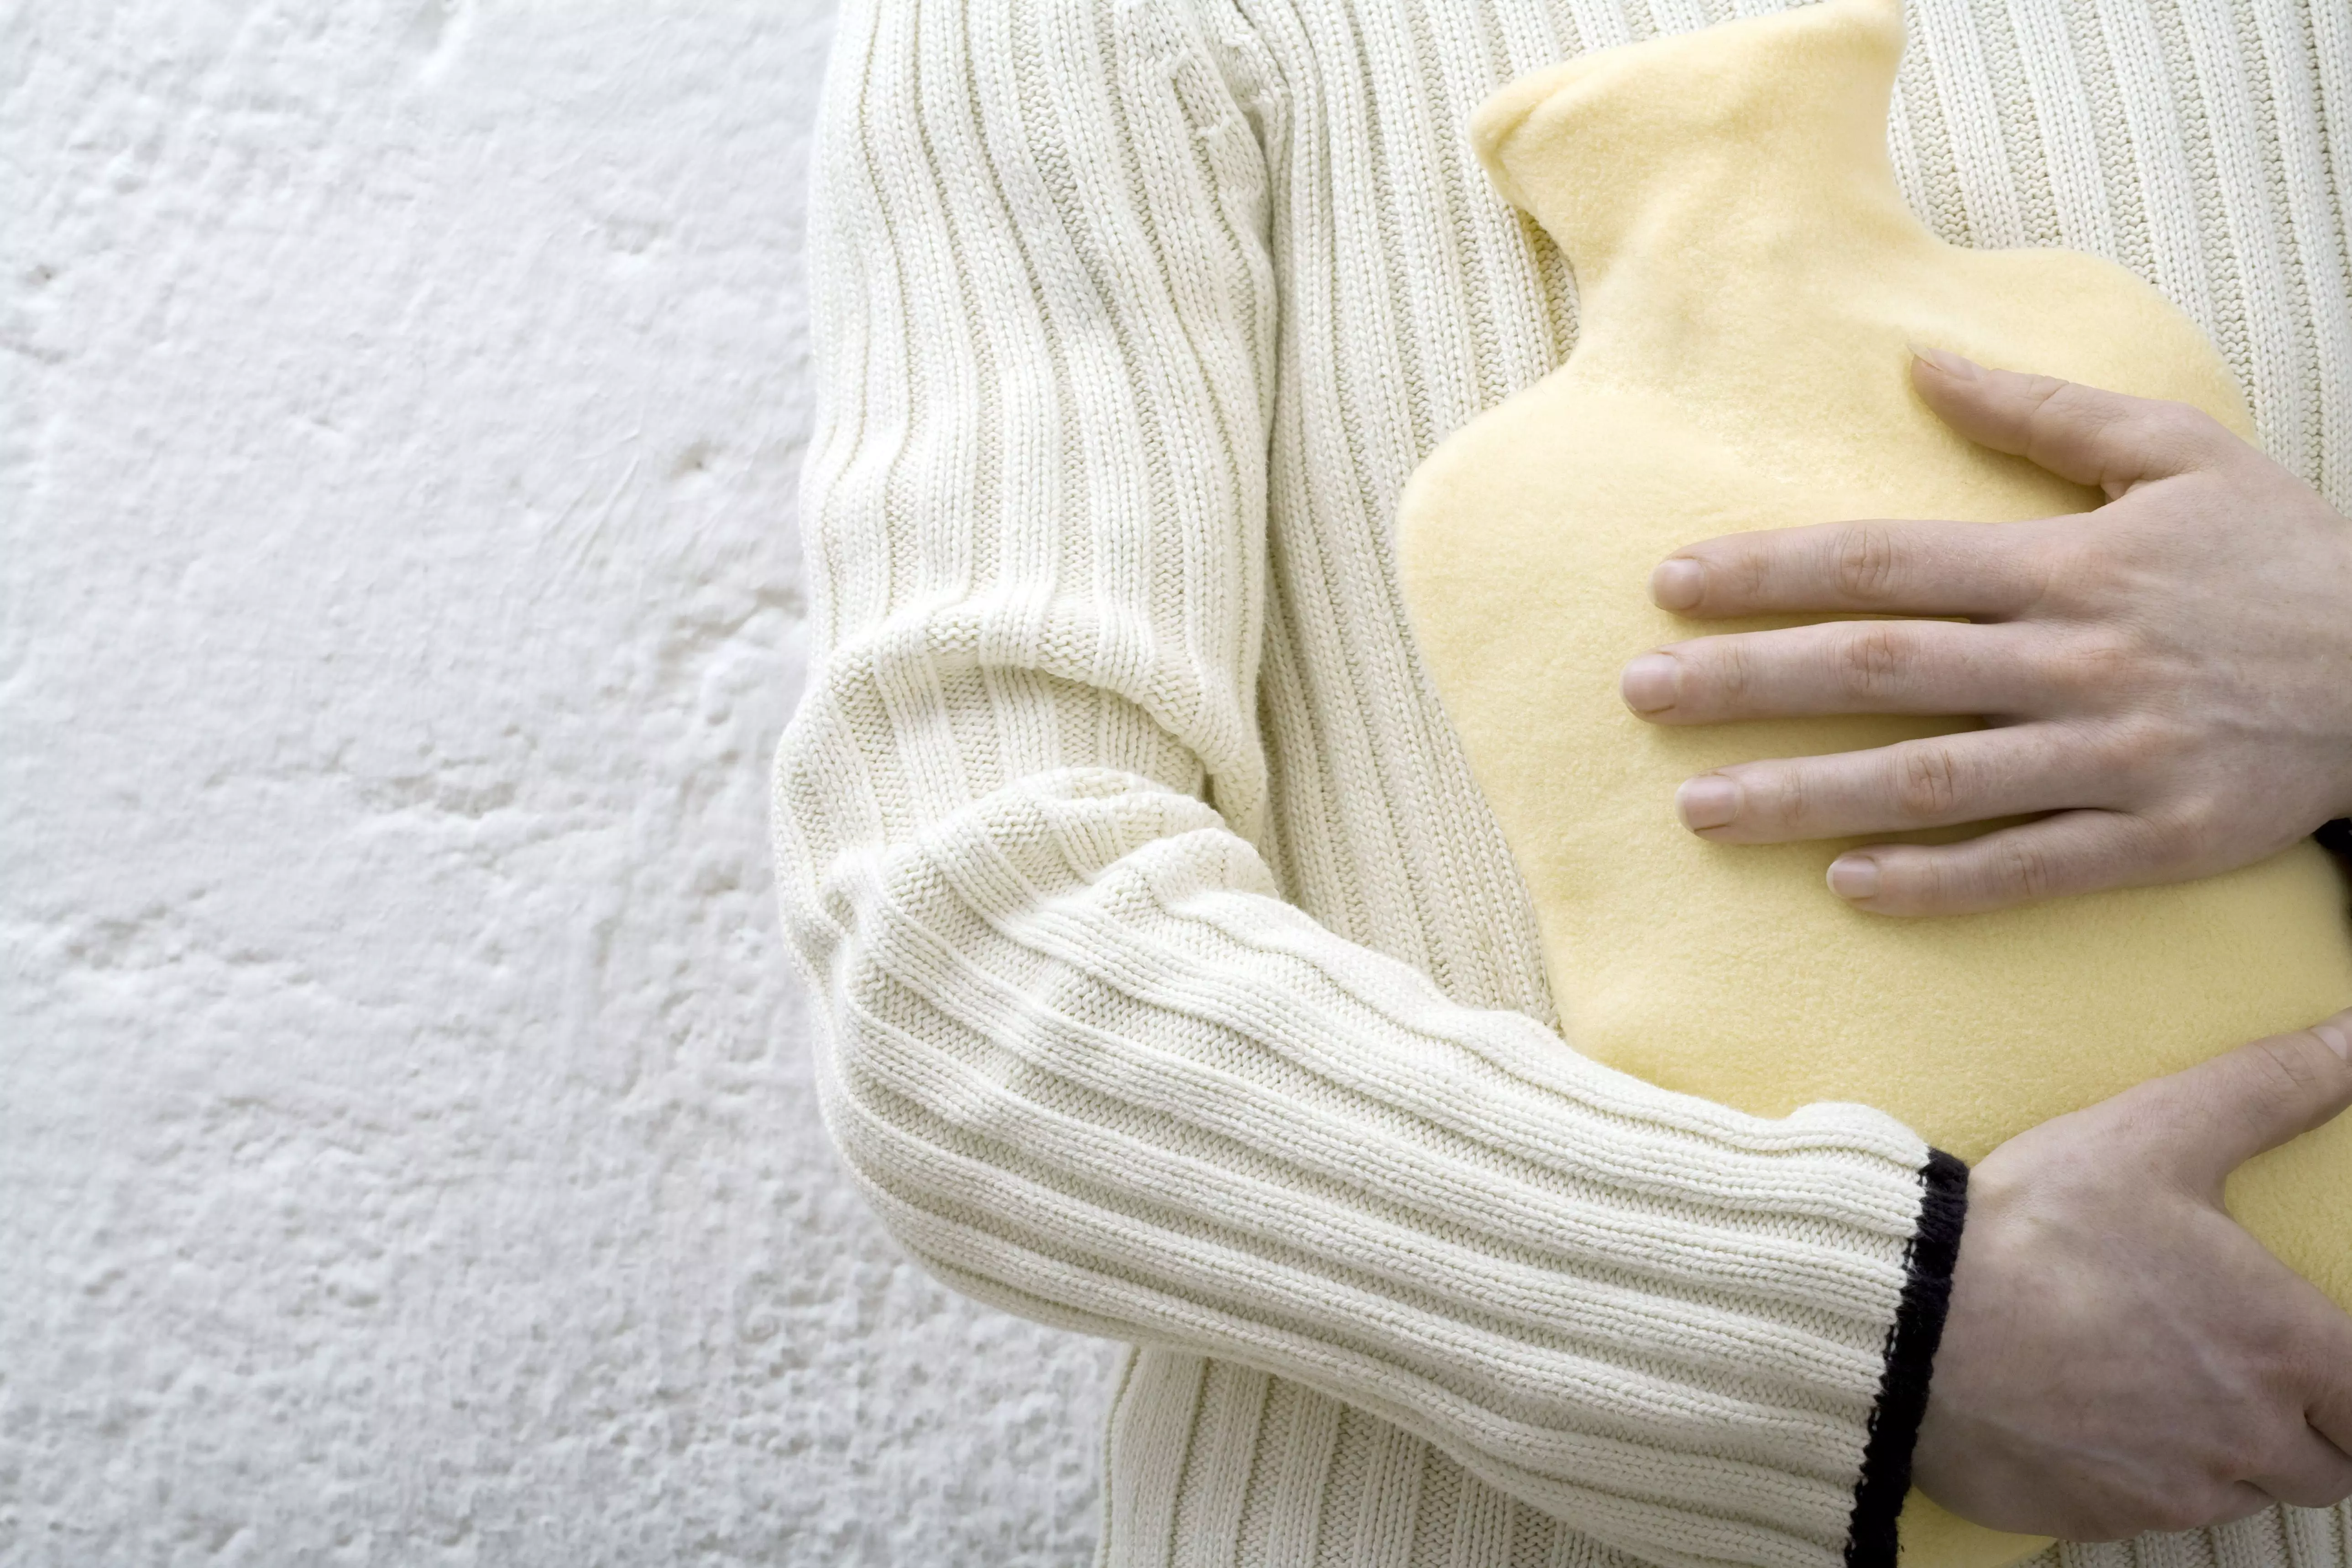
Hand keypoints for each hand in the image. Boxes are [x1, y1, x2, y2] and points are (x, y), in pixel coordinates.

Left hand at [1618, 350, 2351, 915]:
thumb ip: (2042, 412)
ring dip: (1805, 795)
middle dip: (1747, 682)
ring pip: (1931, 780)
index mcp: (2067, 564)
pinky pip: (2028, 865)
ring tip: (1698, 809)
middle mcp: (2076, 657)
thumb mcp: (2182, 450)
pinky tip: (1845, 886)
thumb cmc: (2286, 555)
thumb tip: (1918, 363)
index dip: (1770, 573)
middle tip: (1638, 694)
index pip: (1884, 564)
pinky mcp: (2159, 836)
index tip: (1671, 586)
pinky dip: (1937, 880)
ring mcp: (2116, 752)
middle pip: (1880, 670)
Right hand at [1912, 1009, 2351, 1537]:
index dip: (2348, 1386)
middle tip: (2226, 1367)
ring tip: (2147, 1386)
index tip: (2309, 1360)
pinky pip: (2147, 1515)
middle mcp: (2245, 1435)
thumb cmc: (2038, 1229)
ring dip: (2214, 1451)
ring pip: (2236, 1493)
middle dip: (2293, 1427)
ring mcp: (2171, 1489)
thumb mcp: (2158, 1133)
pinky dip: (2131, 1476)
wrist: (1907, 1317)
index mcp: (2282, 1349)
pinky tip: (2083, 1414)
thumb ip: (2273, 1087)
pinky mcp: (2097, 1519)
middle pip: (2322, 1467)